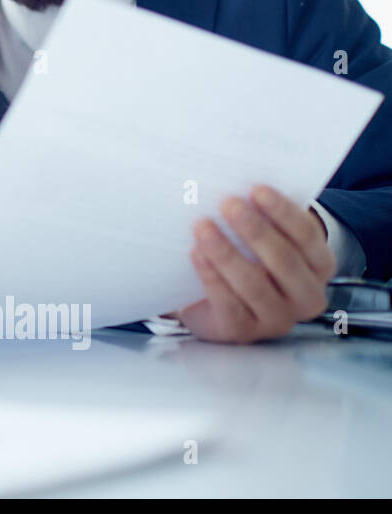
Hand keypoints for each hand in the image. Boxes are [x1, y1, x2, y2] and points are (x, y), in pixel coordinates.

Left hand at [176, 185, 333, 342]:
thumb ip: (259, 215)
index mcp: (319, 266)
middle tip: (228, 204)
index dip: (283, 213)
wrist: (217, 301)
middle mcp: (306, 296)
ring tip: (202, 226)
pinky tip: (196, 254)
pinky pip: (228, 303)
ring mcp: (277, 318)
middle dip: (255, 230)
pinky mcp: (244, 331)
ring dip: (226, 252)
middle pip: (284, 261)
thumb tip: (235, 182)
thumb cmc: (245, 256)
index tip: (256, 190)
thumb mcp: (260, 236)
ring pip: (254, 284)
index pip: (307, 237)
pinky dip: (211, 276)